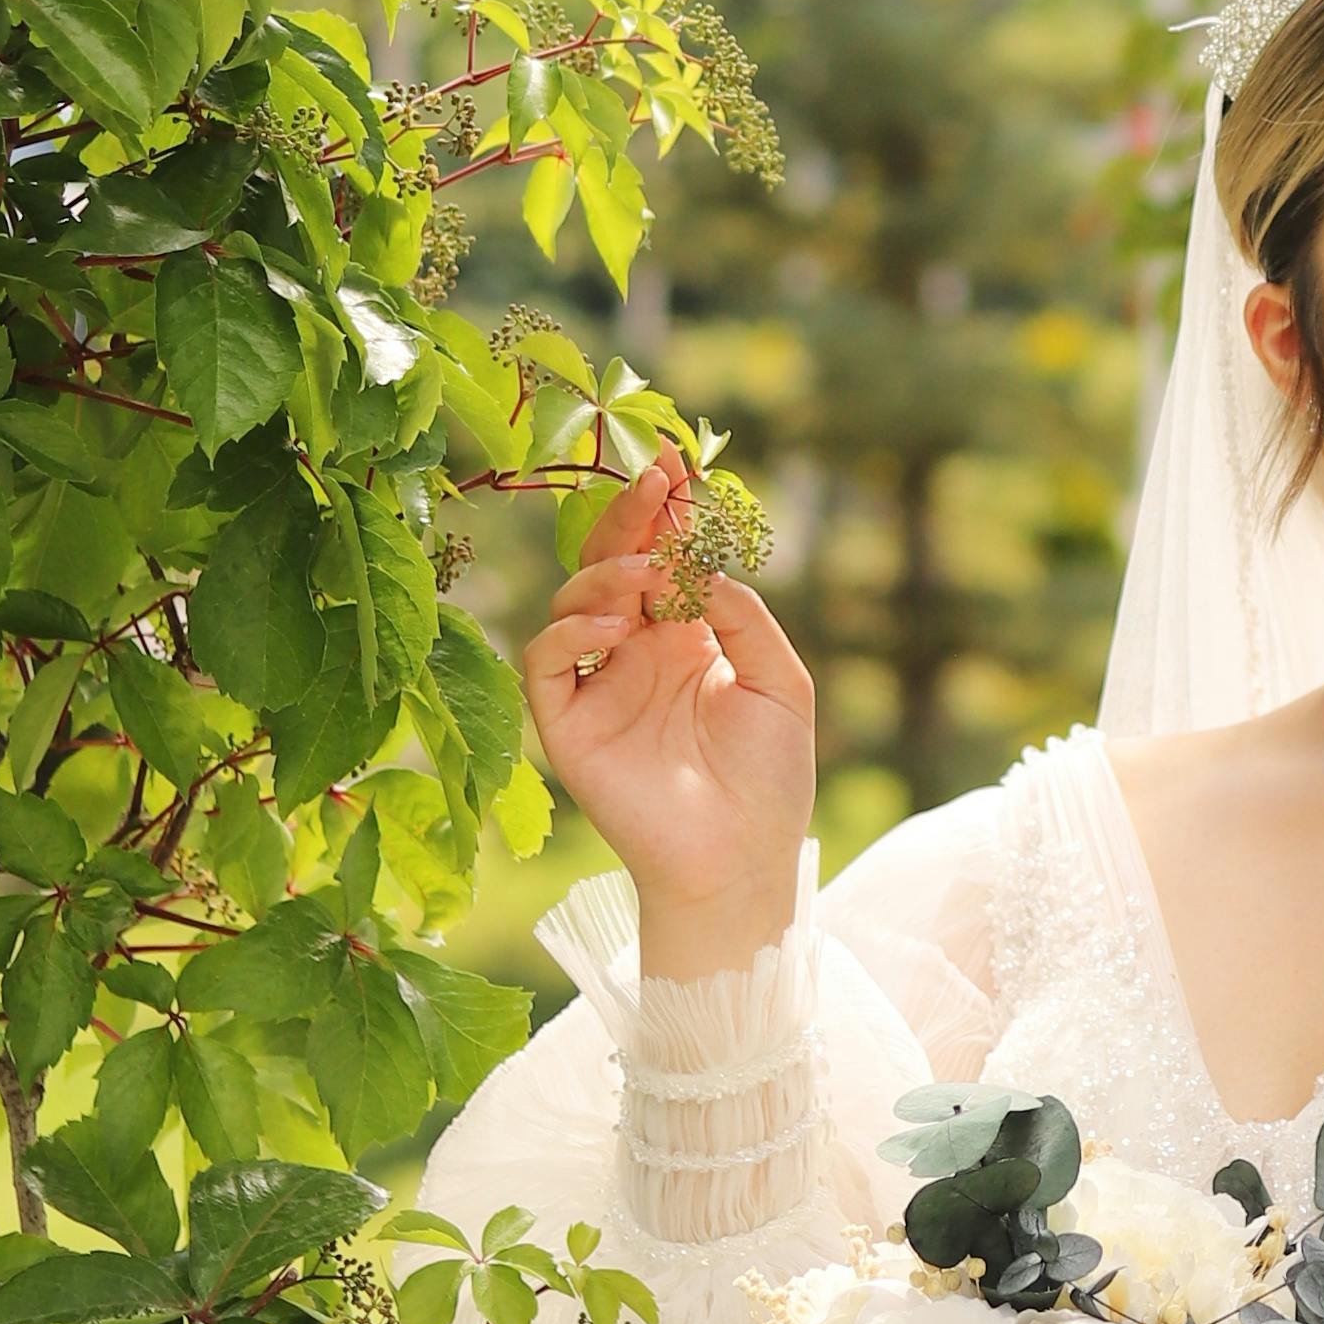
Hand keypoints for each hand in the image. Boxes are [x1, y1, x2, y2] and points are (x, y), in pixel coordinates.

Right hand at [525, 456, 815, 971]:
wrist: (743, 859)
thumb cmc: (770, 778)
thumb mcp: (779, 681)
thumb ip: (740, 614)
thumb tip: (698, 563)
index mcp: (685, 637)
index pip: (664, 558)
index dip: (666, 513)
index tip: (675, 463)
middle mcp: (635, 652)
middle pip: (613, 565)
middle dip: (630, 519)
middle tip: (653, 483)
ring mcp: (598, 686)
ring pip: (573, 603)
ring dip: (607, 576)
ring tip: (647, 581)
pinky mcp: (567, 726)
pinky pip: (544, 664)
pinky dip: (567, 632)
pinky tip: (610, 625)